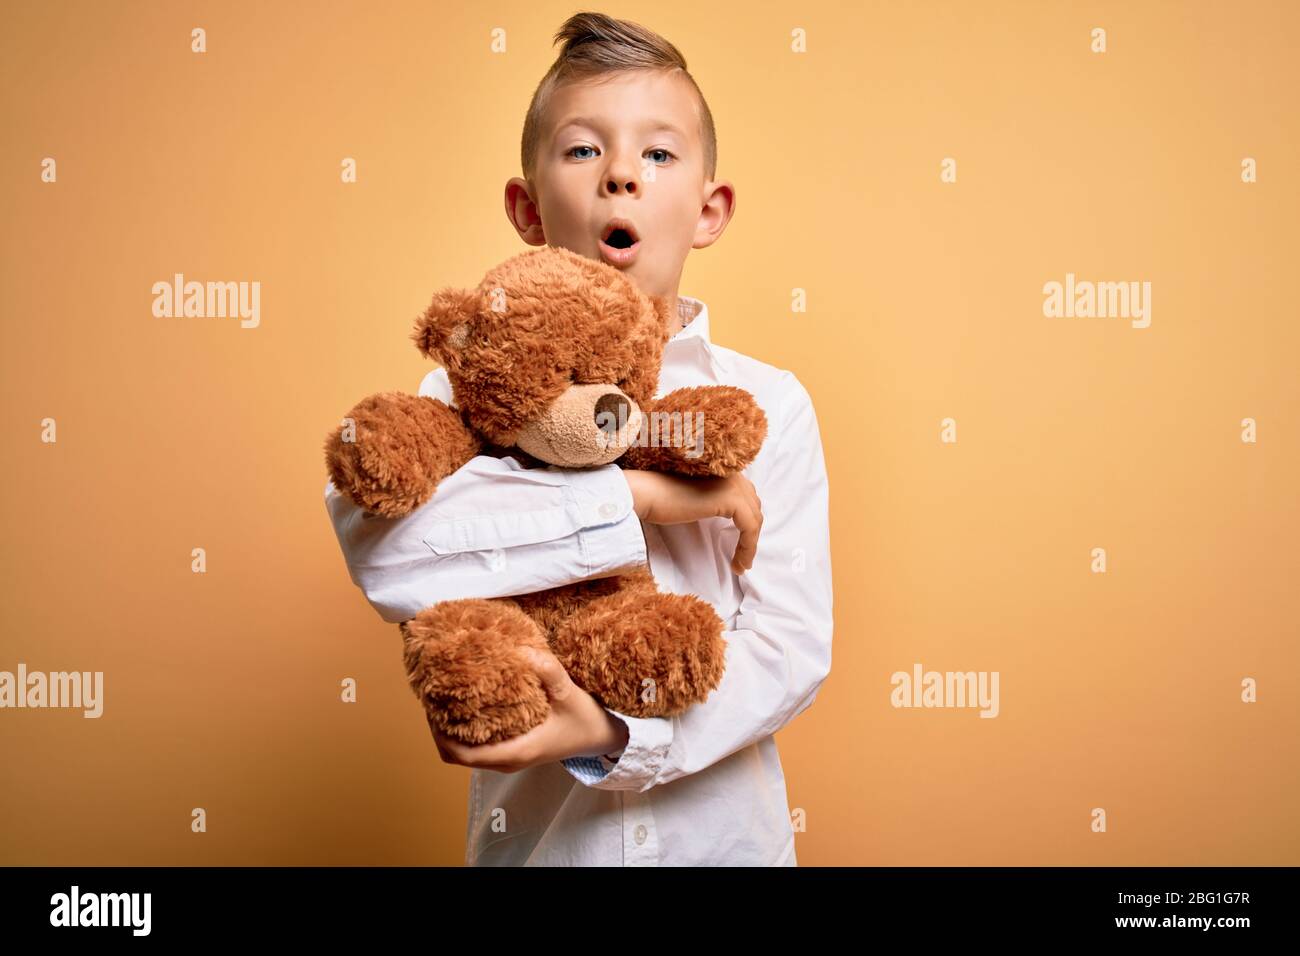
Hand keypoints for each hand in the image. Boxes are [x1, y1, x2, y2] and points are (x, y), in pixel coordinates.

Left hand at [428, 646, 628, 772]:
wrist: (604, 738)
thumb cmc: (586, 720)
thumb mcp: (569, 692)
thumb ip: (548, 671)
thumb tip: (522, 649)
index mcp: (516, 751)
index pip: (461, 754)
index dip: (437, 733)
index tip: (428, 706)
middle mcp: (508, 759)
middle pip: (454, 755)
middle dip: (436, 730)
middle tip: (430, 697)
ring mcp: (510, 757)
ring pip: (464, 752)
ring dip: (448, 731)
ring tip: (442, 698)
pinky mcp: (513, 750)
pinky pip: (477, 747)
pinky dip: (463, 732)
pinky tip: (465, 704)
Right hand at [623, 469, 762, 574]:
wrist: (646, 495)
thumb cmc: (662, 501)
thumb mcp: (697, 502)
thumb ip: (715, 504)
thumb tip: (727, 527)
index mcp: (726, 472)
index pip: (747, 501)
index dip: (747, 527)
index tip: (739, 550)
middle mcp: (733, 475)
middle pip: (755, 510)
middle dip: (751, 537)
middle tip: (741, 560)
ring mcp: (733, 485)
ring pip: (755, 520)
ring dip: (750, 546)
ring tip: (740, 566)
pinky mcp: (730, 499)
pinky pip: (750, 527)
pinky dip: (748, 548)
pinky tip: (738, 564)